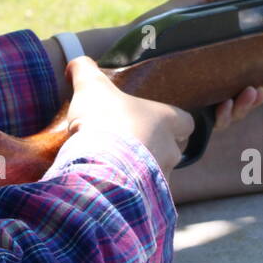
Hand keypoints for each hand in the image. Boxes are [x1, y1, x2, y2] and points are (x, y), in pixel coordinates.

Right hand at [64, 55, 194, 185]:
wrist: (98, 164)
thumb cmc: (102, 120)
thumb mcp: (90, 87)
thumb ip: (85, 71)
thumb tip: (76, 62)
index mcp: (165, 120)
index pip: (186, 122)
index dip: (174, 123)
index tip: (158, 122)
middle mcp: (170, 149)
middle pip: (173, 151)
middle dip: (154, 151)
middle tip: (129, 146)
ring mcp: (160, 177)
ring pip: (158, 176)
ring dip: (142, 174)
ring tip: (115, 169)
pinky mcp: (148, 201)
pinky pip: (145, 198)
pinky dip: (131, 193)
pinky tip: (112, 188)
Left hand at [125, 0, 262, 134]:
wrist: (122, 48)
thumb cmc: (152, 29)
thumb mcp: (181, 8)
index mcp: (209, 72)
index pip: (236, 87)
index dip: (251, 91)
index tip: (259, 85)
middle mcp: (201, 92)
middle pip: (234, 106)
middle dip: (248, 102)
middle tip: (254, 91)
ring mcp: (188, 106)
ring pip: (223, 118)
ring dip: (238, 110)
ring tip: (241, 98)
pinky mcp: (175, 114)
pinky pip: (202, 125)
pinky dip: (218, 118)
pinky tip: (222, 108)